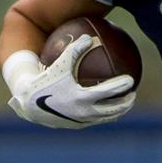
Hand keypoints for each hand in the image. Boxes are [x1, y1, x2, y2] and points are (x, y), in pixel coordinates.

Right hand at [4, 38, 135, 129]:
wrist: (28, 103)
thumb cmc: (44, 80)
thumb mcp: (59, 64)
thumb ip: (74, 50)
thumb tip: (89, 37)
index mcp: (81, 98)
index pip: (108, 93)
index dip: (121, 86)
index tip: (132, 80)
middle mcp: (83, 113)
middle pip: (112, 110)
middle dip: (125, 103)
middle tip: (133, 94)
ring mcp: (81, 121)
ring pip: (104, 118)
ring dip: (117, 111)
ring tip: (124, 103)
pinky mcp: (76, 125)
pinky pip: (94, 119)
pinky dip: (103, 114)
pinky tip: (106, 106)